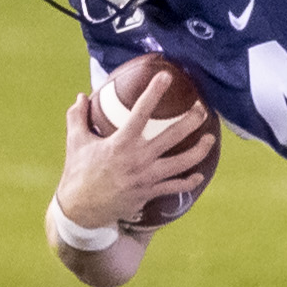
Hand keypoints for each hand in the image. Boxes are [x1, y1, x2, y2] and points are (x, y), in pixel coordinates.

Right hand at [54, 71, 214, 228]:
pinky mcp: (150, 193)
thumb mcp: (76, 142)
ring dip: (199, 150)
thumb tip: (81, 96)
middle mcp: (138, 159)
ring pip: (181, 163)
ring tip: (211, 138)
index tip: (165, 77)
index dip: (153, 93)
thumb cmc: (78, 173)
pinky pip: (175, 187)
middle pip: (172, 136)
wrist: (81, 210)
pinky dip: (189, 181)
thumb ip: (78, 117)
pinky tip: (199, 174)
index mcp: (120, 143)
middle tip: (202, 109)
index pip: (140, 113)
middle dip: (191, 121)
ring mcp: (147, 177)